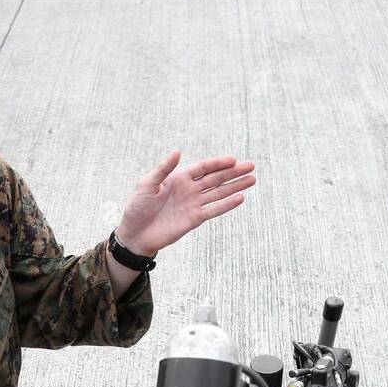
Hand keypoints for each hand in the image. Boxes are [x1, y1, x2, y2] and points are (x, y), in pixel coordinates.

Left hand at [116, 152, 255, 257]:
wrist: (135, 234)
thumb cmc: (137, 208)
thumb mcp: (147, 184)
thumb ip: (163, 169)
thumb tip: (178, 151)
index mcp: (178, 178)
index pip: (203, 167)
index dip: (218, 163)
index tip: (233, 159)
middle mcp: (189, 190)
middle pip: (216, 178)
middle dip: (233, 172)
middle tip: (251, 166)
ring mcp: (193, 204)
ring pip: (219, 193)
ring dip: (235, 186)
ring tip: (252, 179)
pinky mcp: (194, 219)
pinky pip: (214, 210)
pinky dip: (227, 204)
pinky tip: (240, 198)